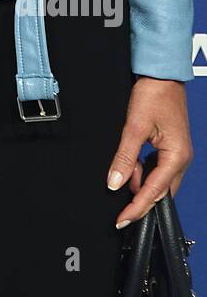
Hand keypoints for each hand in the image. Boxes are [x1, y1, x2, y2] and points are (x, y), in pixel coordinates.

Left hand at [106, 77, 193, 227]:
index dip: (137, 208)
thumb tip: (115, 182)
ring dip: (140, 181)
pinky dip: (143, 170)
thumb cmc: (154, 95)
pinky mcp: (171, 148)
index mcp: (177, 157)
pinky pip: (157, 169)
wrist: (161, 75)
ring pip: (158, 181)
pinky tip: (132, 162)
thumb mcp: (134, 127)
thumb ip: (125, 158)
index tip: (123, 220)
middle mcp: (181, 159)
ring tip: (125, 168)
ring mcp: (177, 154)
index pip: (155, 192)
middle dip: (139, 198)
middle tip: (119, 203)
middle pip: (160, 192)